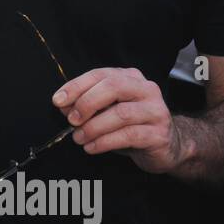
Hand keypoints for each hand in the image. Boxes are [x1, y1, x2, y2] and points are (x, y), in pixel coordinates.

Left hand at [52, 67, 181, 173]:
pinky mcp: (159, 134)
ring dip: (93, 127)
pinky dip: (104, 142)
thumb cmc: (131, 126)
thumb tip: (63, 106)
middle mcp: (146, 90)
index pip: (100, 75)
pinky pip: (128, 135)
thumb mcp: (106, 112)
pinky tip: (92, 147)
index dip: (76, 86)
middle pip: (113, 87)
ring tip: (79, 138)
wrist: (166, 148)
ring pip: (121, 114)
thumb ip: (86, 105)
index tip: (58, 101)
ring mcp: (156, 111)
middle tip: (72, 120)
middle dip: (87, 103)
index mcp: (130, 78)